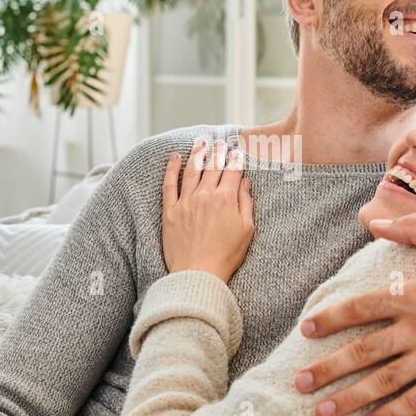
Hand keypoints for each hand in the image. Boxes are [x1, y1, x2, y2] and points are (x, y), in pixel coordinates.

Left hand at [161, 138, 254, 283]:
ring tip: (201, 142)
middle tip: (220, 141)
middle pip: (212, 166)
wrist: (198, 274)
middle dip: (218, 151)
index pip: (232, 171)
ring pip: (191, 170)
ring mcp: (186, 202)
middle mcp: (205, 195)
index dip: (236, 159)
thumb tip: (245, 183)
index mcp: (226, 199)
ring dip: (197, 153)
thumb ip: (246, 204)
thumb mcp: (247, 230)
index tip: (237, 151)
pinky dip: (171, 168)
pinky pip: (169, 184)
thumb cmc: (226, 256)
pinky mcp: (170, 211)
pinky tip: (174, 157)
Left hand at [294, 214, 415, 415]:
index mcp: (415, 293)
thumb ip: (413, 229)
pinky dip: (392, 415)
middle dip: (327, 369)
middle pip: (364, 351)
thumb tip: (375, 224)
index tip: (306, 331)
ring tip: (322, 411)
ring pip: (385, 381)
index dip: (330, 319)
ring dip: (350, 398)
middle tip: (299, 382)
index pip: (361, 308)